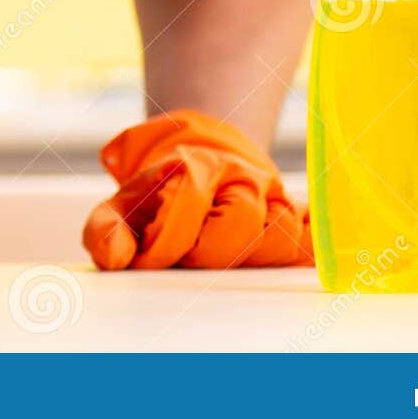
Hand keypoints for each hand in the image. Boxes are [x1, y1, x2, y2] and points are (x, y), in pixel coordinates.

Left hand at [82, 109, 311, 269]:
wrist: (199, 155)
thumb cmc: (158, 194)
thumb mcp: (121, 205)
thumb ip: (105, 230)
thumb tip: (115, 258)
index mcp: (198, 164)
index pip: (189, 203)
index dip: (166, 242)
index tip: (149, 258)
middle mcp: (244, 177)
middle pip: (241, 224)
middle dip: (207, 252)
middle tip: (187, 258)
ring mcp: (276, 197)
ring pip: (283, 238)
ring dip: (249, 260)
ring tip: (219, 259)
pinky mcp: (297, 219)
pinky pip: (312, 243)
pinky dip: (298, 254)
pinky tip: (265, 263)